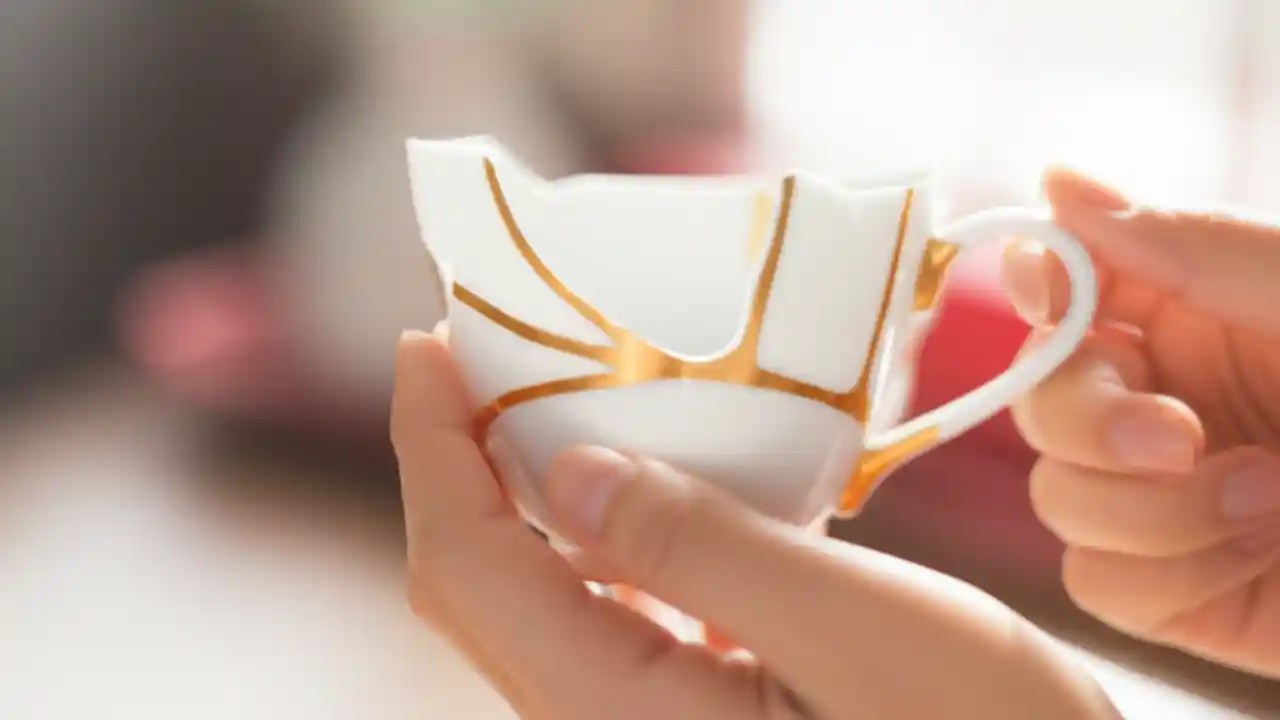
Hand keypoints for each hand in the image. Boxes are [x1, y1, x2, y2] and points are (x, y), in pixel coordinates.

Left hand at [391, 331, 1114, 718]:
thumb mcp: (854, 629)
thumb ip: (701, 552)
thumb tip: (571, 470)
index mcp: (623, 718)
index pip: (469, 569)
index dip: (431, 450)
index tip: (428, 344)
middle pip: (480, 584)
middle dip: (457, 461)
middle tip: (471, 351)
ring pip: (531, 597)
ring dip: (516, 492)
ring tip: (536, 394)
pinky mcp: (681, 716)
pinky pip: (598, 613)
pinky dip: (590, 532)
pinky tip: (629, 477)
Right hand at [1002, 169, 1279, 677]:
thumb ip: (1196, 248)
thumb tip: (1060, 182)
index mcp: (1199, 314)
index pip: (1069, 285)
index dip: (1043, 287)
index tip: (1058, 297)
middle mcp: (1167, 399)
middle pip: (1039, 399)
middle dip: (1092, 424)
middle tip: (1180, 440)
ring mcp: (1164, 498)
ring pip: (1057, 496)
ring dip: (1153, 512)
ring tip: (1268, 502)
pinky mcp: (1174, 590)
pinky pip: (1097, 582)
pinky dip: (1169, 577)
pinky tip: (1252, 558)